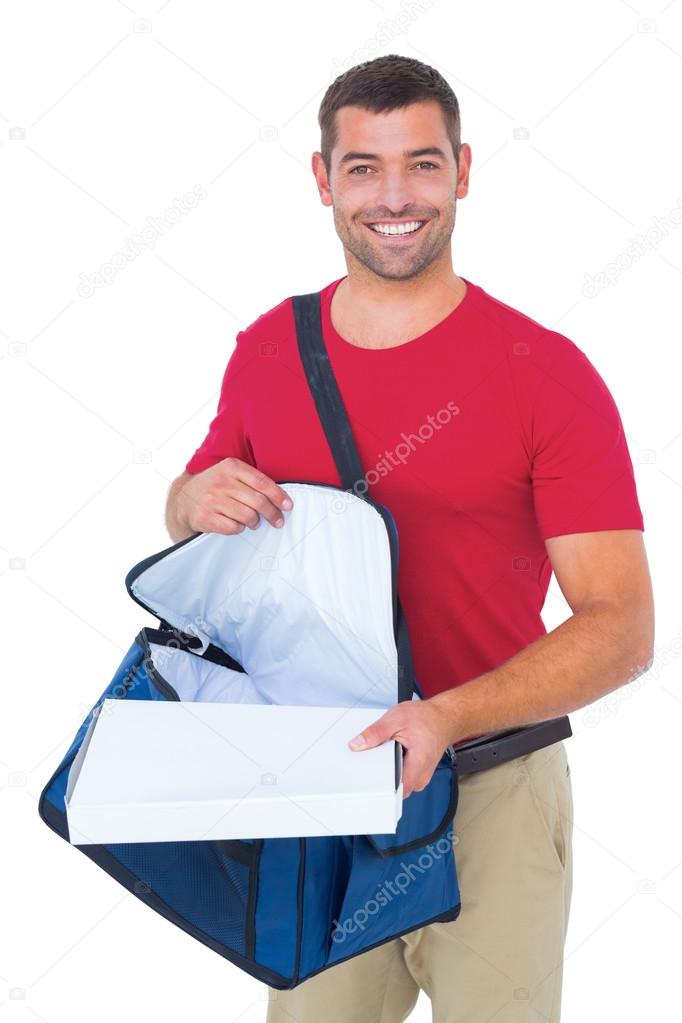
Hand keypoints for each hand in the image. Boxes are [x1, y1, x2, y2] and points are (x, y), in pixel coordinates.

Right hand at [177, 458, 293, 535]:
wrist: (184, 499)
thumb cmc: (215, 487)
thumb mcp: (230, 474)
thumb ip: (252, 480)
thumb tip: (281, 498)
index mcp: (231, 467)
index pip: (262, 482)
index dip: (278, 496)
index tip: (288, 506)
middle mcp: (221, 482)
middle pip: (258, 501)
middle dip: (272, 514)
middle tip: (277, 521)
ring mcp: (211, 500)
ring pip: (248, 516)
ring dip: (254, 522)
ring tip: (254, 522)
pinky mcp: (205, 517)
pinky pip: (233, 528)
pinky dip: (239, 528)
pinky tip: (237, 525)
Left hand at [348, 699, 452, 798]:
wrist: (444, 717)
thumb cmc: (426, 718)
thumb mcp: (396, 718)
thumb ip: (375, 733)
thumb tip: (357, 744)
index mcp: (417, 763)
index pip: (395, 791)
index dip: (378, 786)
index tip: (366, 780)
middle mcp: (421, 775)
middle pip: (394, 788)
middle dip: (380, 775)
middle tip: (375, 759)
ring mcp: (421, 777)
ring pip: (398, 784)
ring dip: (388, 771)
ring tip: (388, 753)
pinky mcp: (418, 774)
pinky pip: (402, 778)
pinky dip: (394, 768)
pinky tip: (394, 755)